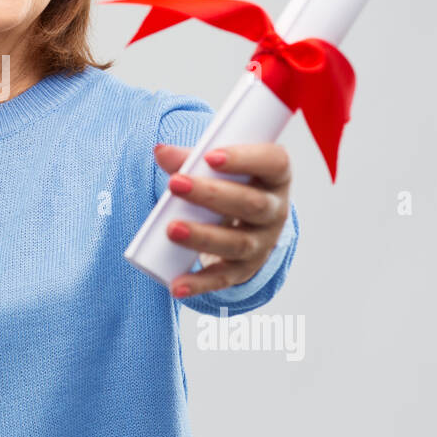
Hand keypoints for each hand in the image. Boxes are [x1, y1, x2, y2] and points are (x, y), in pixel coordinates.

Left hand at [152, 142, 291, 299]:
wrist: (244, 223)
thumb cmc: (230, 184)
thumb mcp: (217, 168)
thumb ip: (190, 158)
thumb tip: (161, 151)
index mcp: (275, 177)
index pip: (273, 163)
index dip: (245, 159)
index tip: (210, 156)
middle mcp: (275, 211)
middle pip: (251, 204)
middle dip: (211, 194)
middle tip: (175, 184)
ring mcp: (262, 243)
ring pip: (238, 243)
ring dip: (203, 236)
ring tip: (172, 229)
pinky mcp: (243, 269)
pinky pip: (223, 278)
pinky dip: (199, 283)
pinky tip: (177, 285)